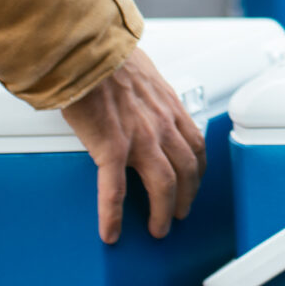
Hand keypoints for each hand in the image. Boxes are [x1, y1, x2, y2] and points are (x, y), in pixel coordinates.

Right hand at [58, 45, 207, 242]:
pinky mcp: (111, 148)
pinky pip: (115, 191)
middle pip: (186, 171)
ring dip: (163, 212)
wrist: (86, 53)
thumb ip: (147, 94)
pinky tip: (111, 232)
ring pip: (163, 185)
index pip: (196, 145)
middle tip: (180, 214)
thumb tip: (140, 99)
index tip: (193, 183)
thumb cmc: (108, 58)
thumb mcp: (143, 74)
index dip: (197, 170)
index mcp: (169, 107)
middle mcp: (162, 125)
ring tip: (157, 228)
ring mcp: (140, 139)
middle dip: (187, 197)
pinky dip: (113, 215)